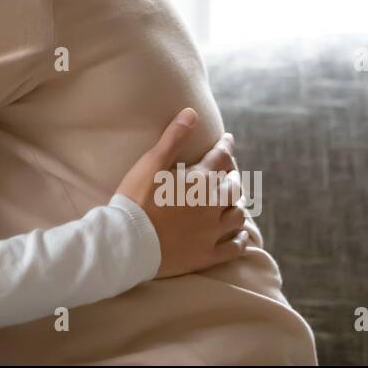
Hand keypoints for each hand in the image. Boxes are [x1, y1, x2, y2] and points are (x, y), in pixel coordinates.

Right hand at [116, 107, 249, 278]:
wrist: (128, 242)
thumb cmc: (136, 199)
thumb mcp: (151, 163)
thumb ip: (174, 137)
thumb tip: (192, 112)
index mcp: (200, 182)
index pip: (221, 157)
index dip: (225, 146)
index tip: (228, 139)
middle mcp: (212, 206)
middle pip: (233, 188)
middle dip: (231, 177)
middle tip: (227, 173)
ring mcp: (212, 233)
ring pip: (237, 216)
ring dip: (236, 205)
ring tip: (231, 202)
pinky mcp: (207, 255)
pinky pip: (234, 247)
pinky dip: (240, 239)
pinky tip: (240, 235)